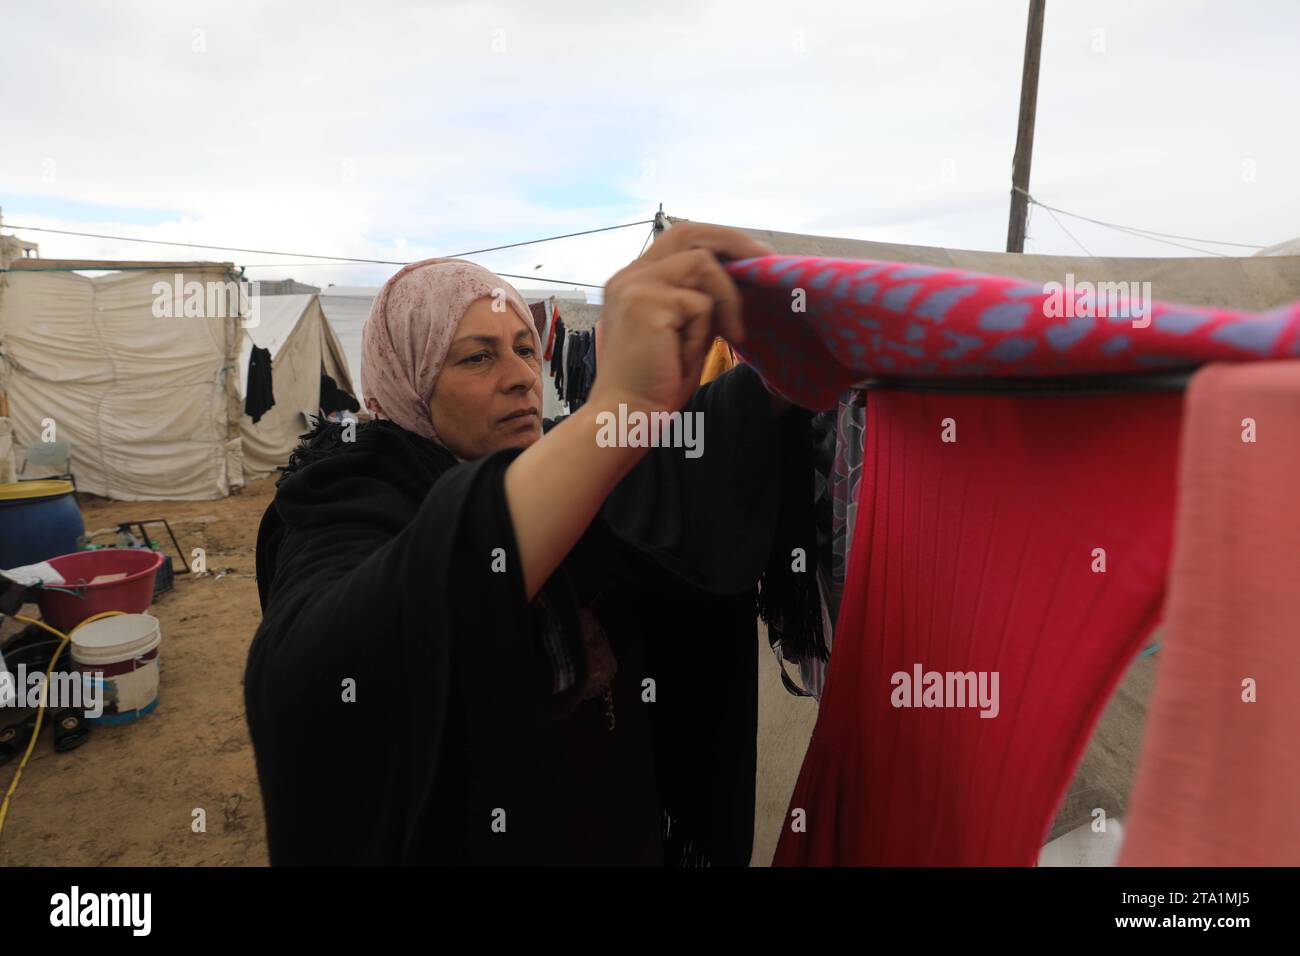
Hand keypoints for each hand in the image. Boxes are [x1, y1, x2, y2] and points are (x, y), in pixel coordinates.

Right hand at [590, 223, 772, 416]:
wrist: (625, 416)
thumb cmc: (655, 382)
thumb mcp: (684, 330)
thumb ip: (700, 300)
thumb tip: (741, 277)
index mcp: (634, 280)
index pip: (681, 238)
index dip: (720, 242)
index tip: (754, 259)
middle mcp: (628, 276)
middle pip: (690, 233)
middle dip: (735, 243)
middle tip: (767, 262)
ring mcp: (634, 285)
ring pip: (703, 264)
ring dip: (725, 299)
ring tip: (728, 335)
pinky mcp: (646, 303)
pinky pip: (699, 303)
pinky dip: (704, 333)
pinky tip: (686, 358)